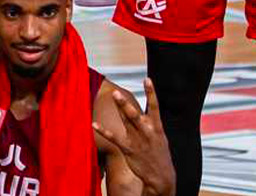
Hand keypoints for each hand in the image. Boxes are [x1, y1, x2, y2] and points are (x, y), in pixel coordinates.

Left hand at [92, 79, 175, 195]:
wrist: (161, 176)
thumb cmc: (158, 153)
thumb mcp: (159, 137)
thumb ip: (148, 122)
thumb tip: (136, 109)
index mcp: (157, 127)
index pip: (154, 107)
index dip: (151, 93)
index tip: (147, 79)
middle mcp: (147, 132)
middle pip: (135, 114)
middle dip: (126, 104)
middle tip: (117, 93)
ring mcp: (138, 141)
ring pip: (126, 122)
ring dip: (120, 109)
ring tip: (114, 96)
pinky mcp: (129, 150)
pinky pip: (115, 138)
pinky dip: (104, 131)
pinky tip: (94, 124)